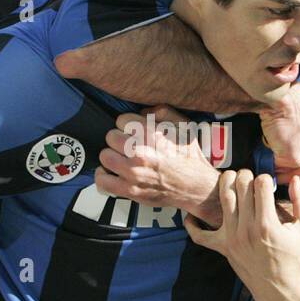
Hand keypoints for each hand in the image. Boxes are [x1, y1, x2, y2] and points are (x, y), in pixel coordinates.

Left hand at [97, 107, 220, 223]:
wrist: (197, 186)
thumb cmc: (189, 157)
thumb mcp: (183, 125)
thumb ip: (162, 111)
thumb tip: (142, 110)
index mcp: (151, 133)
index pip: (121, 120)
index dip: (127, 125)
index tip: (133, 132)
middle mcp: (140, 151)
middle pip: (110, 136)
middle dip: (118, 139)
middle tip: (127, 146)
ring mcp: (133, 172)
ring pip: (105, 156)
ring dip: (111, 156)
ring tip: (120, 158)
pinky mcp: (130, 189)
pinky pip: (102, 180)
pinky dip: (103, 176)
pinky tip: (111, 173)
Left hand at [186, 171, 299, 300]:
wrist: (280, 290)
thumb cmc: (295, 259)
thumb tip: (295, 180)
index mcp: (268, 224)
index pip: (260, 184)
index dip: (265, 178)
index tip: (268, 184)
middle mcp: (247, 228)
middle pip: (240, 186)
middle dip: (246, 175)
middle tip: (250, 179)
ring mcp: (231, 238)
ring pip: (223, 199)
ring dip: (226, 184)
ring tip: (232, 181)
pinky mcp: (222, 247)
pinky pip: (200, 236)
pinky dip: (193, 224)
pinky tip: (193, 214)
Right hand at [258, 72, 299, 185]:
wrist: (280, 97)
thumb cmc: (295, 96)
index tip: (287, 157)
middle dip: (289, 169)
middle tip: (277, 157)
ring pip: (290, 174)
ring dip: (279, 168)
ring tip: (271, 154)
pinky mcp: (294, 159)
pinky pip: (278, 169)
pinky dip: (270, 164)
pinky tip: (266, 153)